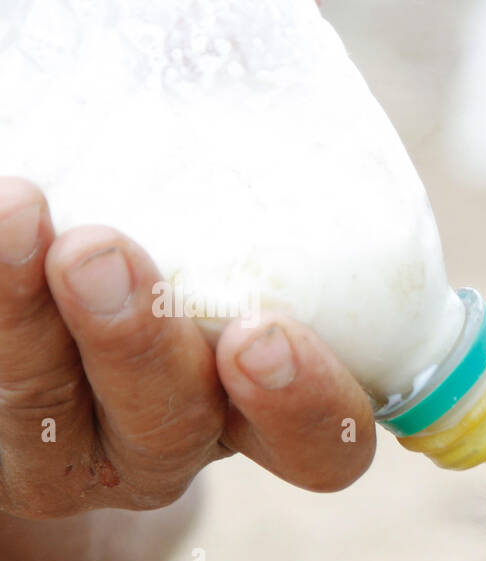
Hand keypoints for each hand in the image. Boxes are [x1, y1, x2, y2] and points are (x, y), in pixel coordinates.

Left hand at [0, 177, 376, 518]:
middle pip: (177, 426)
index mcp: (271, 409)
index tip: (263, 334)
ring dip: (29, 316)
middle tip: (101, 254)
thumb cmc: (198, 247)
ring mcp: (79, 444)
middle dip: (140, 347)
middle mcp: (181, 439)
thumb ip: (266, 193)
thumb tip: (265, 60)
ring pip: (54, 411)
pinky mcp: (3, 434)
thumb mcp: (248, 232)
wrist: (70, 308)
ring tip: (16, 210)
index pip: (322, 442)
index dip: (305, 405)